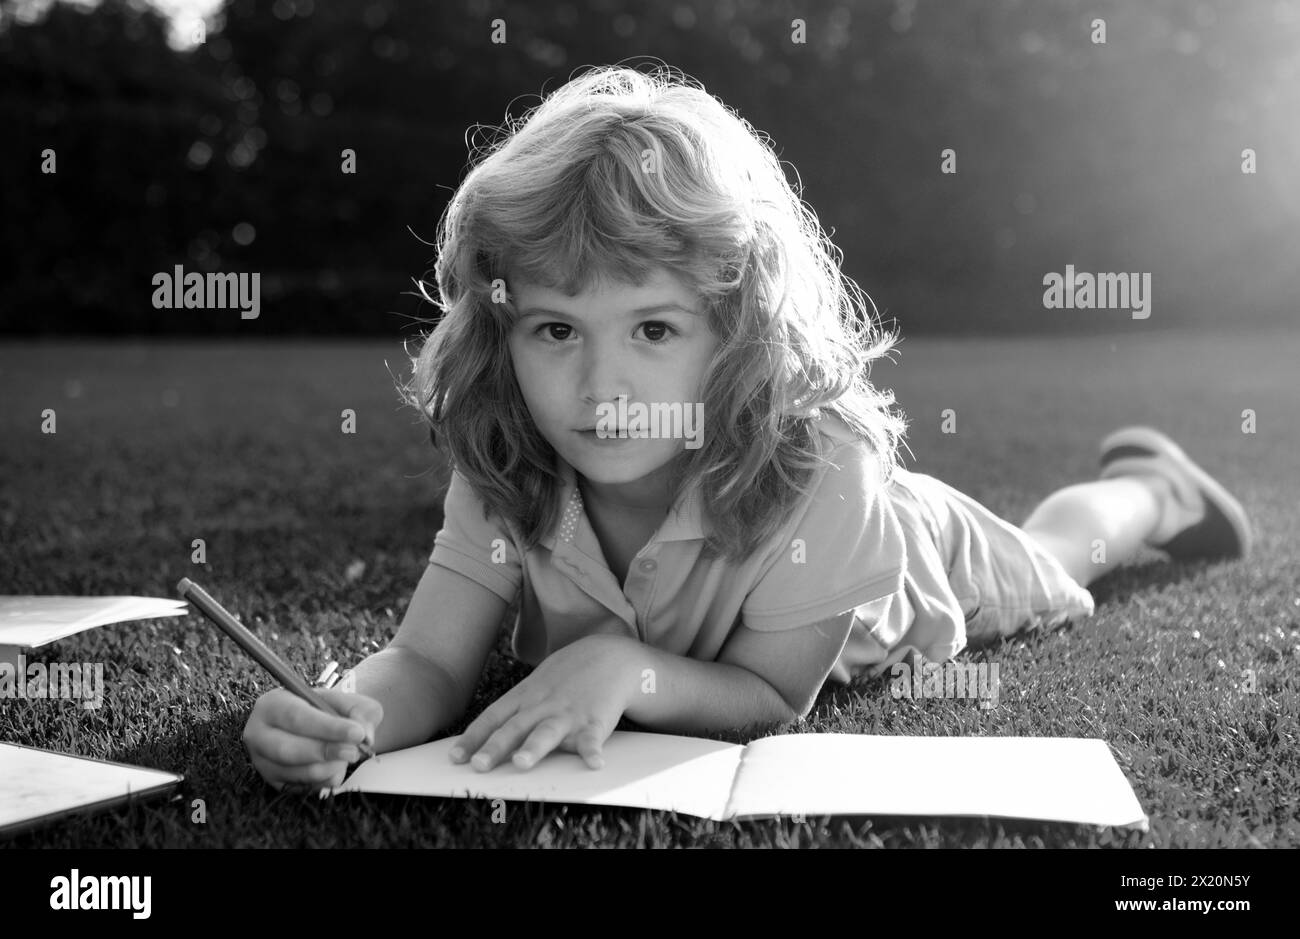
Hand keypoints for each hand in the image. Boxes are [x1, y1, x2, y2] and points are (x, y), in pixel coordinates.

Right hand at [243, 688, 382, 789]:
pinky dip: (326, 780)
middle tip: (354, 751)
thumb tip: (364, 737)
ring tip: (348, 755)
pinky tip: (336, 765)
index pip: (297, 717)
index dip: (328, 728)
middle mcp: (259, 734)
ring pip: (295, 773)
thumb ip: (360, 712)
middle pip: (288, 750)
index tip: (356, 733)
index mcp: (272, 704)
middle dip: (326, 752)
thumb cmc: (330, 710)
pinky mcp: (274, 782)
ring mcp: (262, 761)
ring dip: (329, 768)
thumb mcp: (347, 701)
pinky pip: (302, 788)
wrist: (319, 726)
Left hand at [448, 634, 638, 771]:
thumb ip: (513, 713)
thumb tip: (482, 740)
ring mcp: (568, 713)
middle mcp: (543, 706)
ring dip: (534, 748)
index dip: (473, 738)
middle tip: (479, 766)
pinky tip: (594, 763)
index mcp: (525, 698)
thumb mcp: (535, 687)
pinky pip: (594, 738)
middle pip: (515, 728)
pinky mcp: (595, 720)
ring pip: (548, 732)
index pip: (493, 718)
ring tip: (522, 763)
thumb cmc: (565, 678)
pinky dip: (593, 751)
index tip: (455, 758)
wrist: (608, 657)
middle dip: (495, 747)